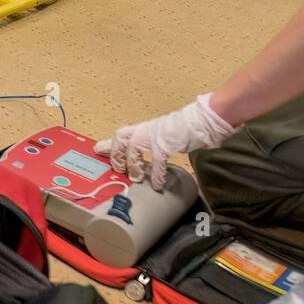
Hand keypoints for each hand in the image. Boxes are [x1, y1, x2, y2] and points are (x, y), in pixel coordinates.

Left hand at [95, 94, 235, 189]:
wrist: (205, 120)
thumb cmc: (185, 130)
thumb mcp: (161, 135)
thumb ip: (149, 143)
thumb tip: (140, 157)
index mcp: (145, 128)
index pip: (122, 133)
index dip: (109, 144)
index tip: (97, 151)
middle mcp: (148, 129)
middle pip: (122, 138)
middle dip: (116, 154)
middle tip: (119, 169)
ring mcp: (157, 135)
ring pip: (134, 148)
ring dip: (133, 166)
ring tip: (136, 178)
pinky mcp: (168, 142)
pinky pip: (157, 160)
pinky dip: (156, 174)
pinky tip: (158, 184)